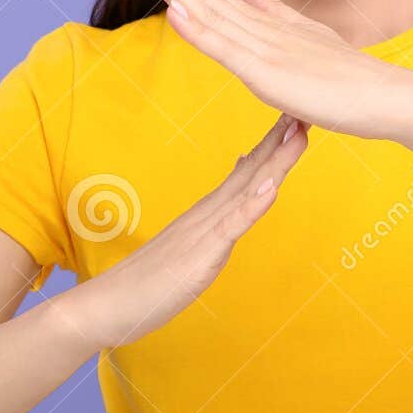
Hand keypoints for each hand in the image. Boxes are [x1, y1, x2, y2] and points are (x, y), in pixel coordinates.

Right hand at [65, 112, 308, 348]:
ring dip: (274, 163)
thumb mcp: (189, 248)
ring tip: (297, 134)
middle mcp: (207, 214)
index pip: (247, 173)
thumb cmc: (147, 281)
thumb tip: (230, 197)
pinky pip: (230, 227)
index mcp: (208, 213)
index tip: (296, 119)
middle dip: (281, 142)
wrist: (107, 303)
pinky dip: (252, 206)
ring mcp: (203, 232)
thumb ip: (210, 223)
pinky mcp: (199, 255)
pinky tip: (271, 188)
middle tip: (305, 108)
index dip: (273, 146)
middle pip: (251, 173)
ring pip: (246, 191)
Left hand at [118, 0, 412, 138]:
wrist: (388, 97)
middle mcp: (258, 28)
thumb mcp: (301, 36)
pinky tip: (176, 11)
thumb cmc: (348, 75)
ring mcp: (263, 49)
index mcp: (262, 23)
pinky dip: (200, 30)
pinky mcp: (270, 75)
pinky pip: (229, 51)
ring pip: (207, 12)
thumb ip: (270, 8)